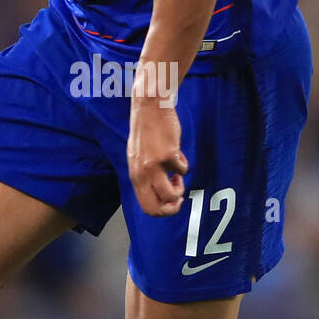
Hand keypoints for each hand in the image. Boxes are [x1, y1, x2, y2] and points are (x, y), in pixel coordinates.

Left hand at [127, 98, 187, 215]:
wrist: (149, 108)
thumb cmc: (146, 130)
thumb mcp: (138, 157)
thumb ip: (146, 175)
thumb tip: (160, 191)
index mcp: (135, 175)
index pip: (146, 207)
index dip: (162, 211)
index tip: (171, 201)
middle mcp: (142, 174)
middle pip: (157, 208)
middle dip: (172, 208)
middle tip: (179, 197)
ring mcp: (155, 166)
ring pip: (171, 195)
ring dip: (180, 188)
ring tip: (177, 173)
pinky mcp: (169, 156)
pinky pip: (183, 170)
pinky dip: (183, 163)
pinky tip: (176, 150)